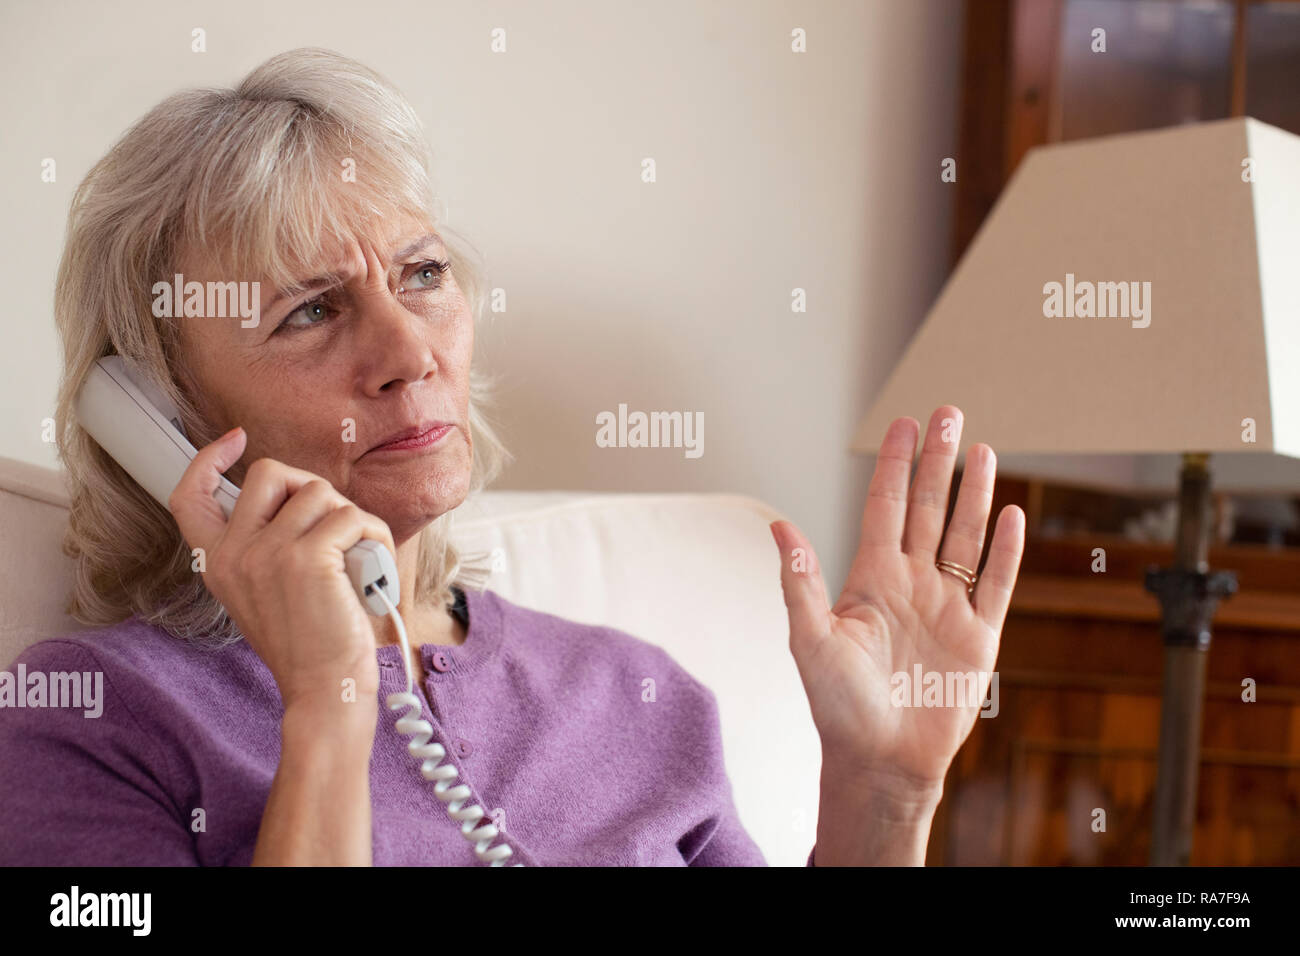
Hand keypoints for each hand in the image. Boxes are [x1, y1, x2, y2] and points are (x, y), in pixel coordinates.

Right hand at [168, 427, 396, 713]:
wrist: (324, 690)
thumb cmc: (310, 643)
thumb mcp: (267, 592)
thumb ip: (266, 546)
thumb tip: (302, 498)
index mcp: (217, 562)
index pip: (188, 496)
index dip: (206, 460)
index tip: (234, 439)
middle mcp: (234, 554)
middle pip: (270, 473)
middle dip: (311, 489)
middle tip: (332, 526)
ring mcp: (268, 554)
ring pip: (321, 493)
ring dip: (351, 518)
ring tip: (359, 556)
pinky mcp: (308, 558)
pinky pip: (352, 517)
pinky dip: (374, 535)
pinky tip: (374, 565)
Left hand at [771, 406, 1024, 791]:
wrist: (879, 760)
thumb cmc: (837, 705)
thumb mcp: (810, 640)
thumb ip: (800, 582)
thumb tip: (777, 526)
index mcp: (870, 579)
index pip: (885, 507)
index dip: (894, 466)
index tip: (903, 424)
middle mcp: (911, 583)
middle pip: (927, 509)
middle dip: (937, 461)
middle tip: (948, 412)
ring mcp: (947, 606)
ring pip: (964, 536)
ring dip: (972, 494)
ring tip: (980, 449)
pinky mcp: (979, 636)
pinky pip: (997, 584)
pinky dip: (1007, 551)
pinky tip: (1013, 513)